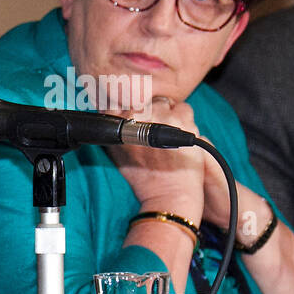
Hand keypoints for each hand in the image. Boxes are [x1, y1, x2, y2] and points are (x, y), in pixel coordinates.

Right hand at [106, 99, 205, 223]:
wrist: (167, 194)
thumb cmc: (143, 179)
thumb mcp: (116, 155)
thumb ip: (112, 133)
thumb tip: (109, 113)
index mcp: (119, 125)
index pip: (121, 101)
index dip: (129, 107)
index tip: (136, 117)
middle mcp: (138, 117)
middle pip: (144, 100)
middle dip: (150, 111)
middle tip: (153, 130)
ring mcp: (160, 116)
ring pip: (164, 102)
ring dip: (168, 112)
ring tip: (167, 132)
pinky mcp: (182, 120)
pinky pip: (184, 107)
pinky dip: (184, 117)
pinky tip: (179, 133)